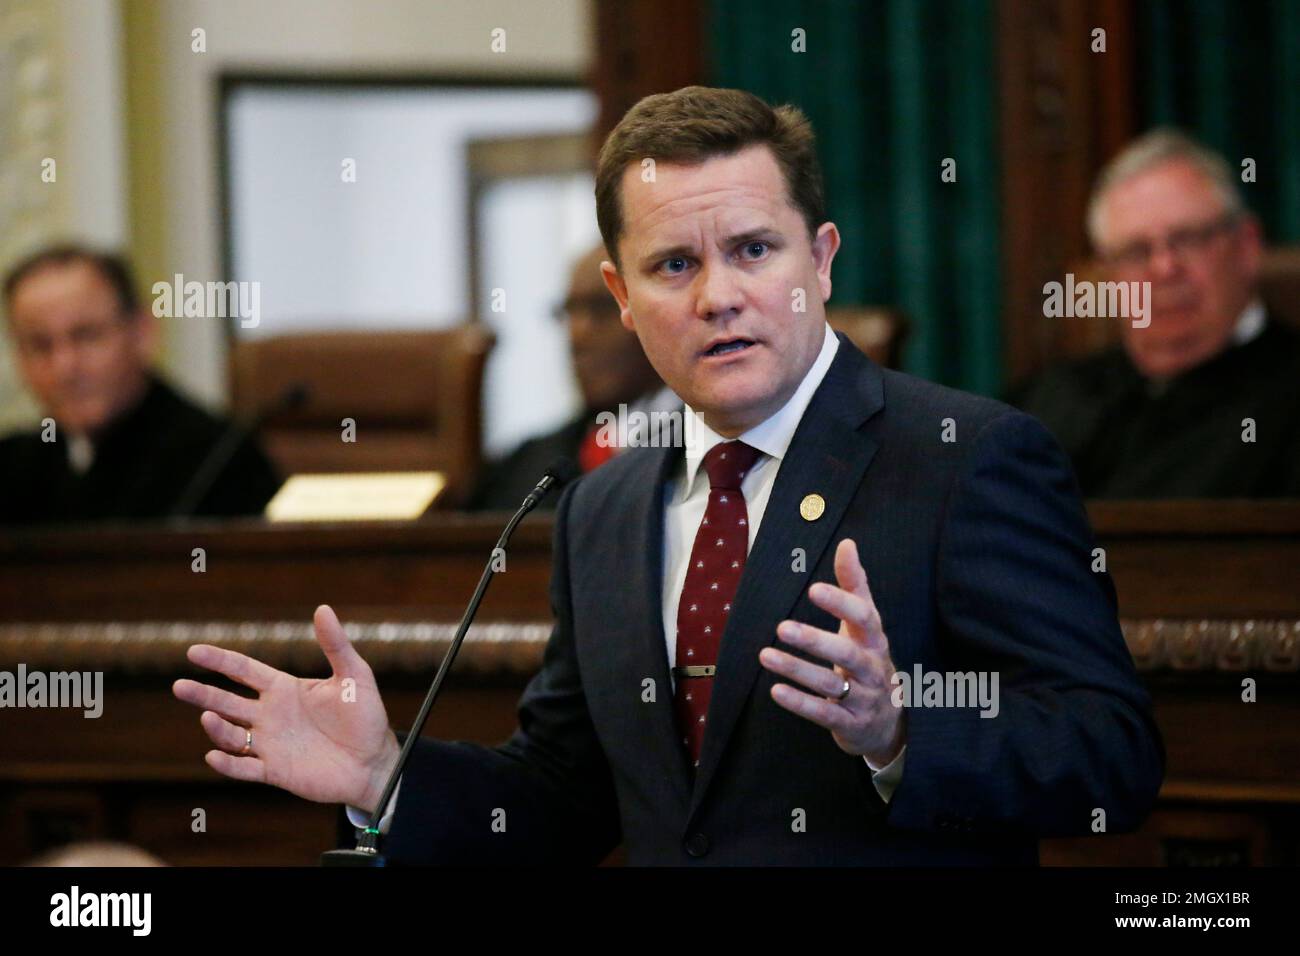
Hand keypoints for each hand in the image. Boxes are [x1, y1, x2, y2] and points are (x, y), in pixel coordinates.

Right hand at [172, 605, 400, 814]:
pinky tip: (214, 756)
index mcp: (285, 689)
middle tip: (179, 686)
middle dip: (203, 694)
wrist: (375, 762)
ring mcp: (270, 744)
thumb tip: (322, 608)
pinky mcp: (275, 771)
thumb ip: (336, 645)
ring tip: (208, 717)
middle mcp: (271, 715)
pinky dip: (228, 765)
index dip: (219, 661)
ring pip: (232, 735)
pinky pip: (245, 768)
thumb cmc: (366, 717)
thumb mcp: (354, 676)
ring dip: (217, 728)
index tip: (194, 651)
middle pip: (227, 701)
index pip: (244, 671)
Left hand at [759, 539, 904, 765]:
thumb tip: (847, 543)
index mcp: (875, 641)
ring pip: (832, 685)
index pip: (864, 618)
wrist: (889, 723)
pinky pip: (824, 714)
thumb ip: (855, 585)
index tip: (814, 589)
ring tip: (765, 655)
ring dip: (797, 670)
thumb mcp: (865, 626)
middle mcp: (872, 668)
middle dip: (815, 640)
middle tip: (782, 627)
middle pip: (847, 654)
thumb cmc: (869, 662)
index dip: (841, 603)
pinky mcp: (849, 724)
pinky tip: (775, 690)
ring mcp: (863, 699)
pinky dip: (800, 703)